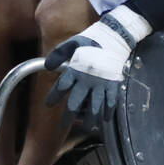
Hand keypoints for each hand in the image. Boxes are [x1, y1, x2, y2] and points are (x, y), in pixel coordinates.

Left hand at [44, 9, 147, 124]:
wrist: (116, 36)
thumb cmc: (93, 39)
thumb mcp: (72, 43)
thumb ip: (58, 54)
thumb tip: (47, 67)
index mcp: (76, 69)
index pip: (61, 87)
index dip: (54, 97)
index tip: (49, 104)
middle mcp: (87, 79)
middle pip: (75, 102)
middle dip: (68, 116)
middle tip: (64, 125)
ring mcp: (101, 83)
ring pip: (94, 106)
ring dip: (89, 119)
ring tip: (85, 127)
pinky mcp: (113, 84)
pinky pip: (111, 102)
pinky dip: (108, 111)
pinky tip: (104, 119)